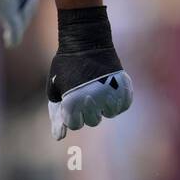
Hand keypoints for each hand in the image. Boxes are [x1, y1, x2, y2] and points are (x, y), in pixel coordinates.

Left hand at [47, 6, 132, 139]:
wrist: (87, 42)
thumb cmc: (66, 65)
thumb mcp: (55, 86)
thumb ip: (57, 112)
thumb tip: (59, 137)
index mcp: (73, 102)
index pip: (74, 125)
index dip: (72, 114)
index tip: (71, 101)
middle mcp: (93, 101)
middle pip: (92, 121)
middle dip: (87, 109)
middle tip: (84, 90)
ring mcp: (111, 96)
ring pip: (108, 114)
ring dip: (103, 104)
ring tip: (96, 86)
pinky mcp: (125, 91)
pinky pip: (121, 106)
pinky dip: (116, 99)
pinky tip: (108, 85)